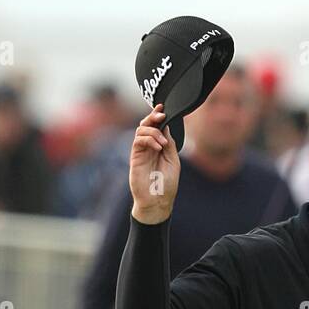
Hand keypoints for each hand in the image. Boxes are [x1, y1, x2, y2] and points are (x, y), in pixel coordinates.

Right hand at [129, 102, 179, 223]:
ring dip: (153, 131)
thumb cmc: (166, 185)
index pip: (157, 126)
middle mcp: (149, 147)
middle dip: (153, 116)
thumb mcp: (173, 161)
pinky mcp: (135, 157)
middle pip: (146, 124)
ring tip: (163, 143)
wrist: (158, 202)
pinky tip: (158, 147)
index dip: (158, 115)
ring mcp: (141, 152)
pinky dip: (148, 139)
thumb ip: (170, 144)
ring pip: (141, 130)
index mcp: (159, 147)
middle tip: (161, 114)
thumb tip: (166, 126)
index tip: (164, 107)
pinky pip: (138, 140)